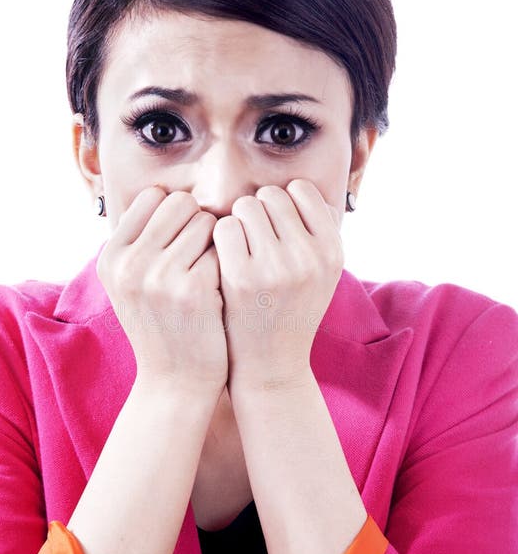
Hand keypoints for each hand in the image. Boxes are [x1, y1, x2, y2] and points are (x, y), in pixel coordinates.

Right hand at [97, 186, 227, 393]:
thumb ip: (142, 239)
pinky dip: (228, 266)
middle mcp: (129, 262)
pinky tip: (219, 293)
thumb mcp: (133, 282)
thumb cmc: (162, 325)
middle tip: (201, 257)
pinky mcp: (193, 289)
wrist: (176, 382)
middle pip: (181, 203)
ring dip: (216, 244)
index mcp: (112, 255)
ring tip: (208, 276)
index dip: (177, 213)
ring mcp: (159, 276)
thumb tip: (168, 190)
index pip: (154, 196)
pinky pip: (224, 250)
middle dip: (199, 223)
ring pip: (207, 223)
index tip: (183, 241)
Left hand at [212, 179, 342, 390]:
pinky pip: (224, 227)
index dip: (282, 203)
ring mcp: (276, 267)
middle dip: (256, 211)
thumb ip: (318, 230)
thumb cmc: (291, 310)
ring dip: (236, 221)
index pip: (301, 190)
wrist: (271, 365)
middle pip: (271, 195)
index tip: (273, 226)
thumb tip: (300, 188)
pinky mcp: (242, 277)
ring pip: (245, 206)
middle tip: (251, 239)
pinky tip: (223, 258)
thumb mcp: (321, 273)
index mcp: (332, 251)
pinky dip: (219, 237)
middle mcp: (310, 257)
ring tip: (239, 248)